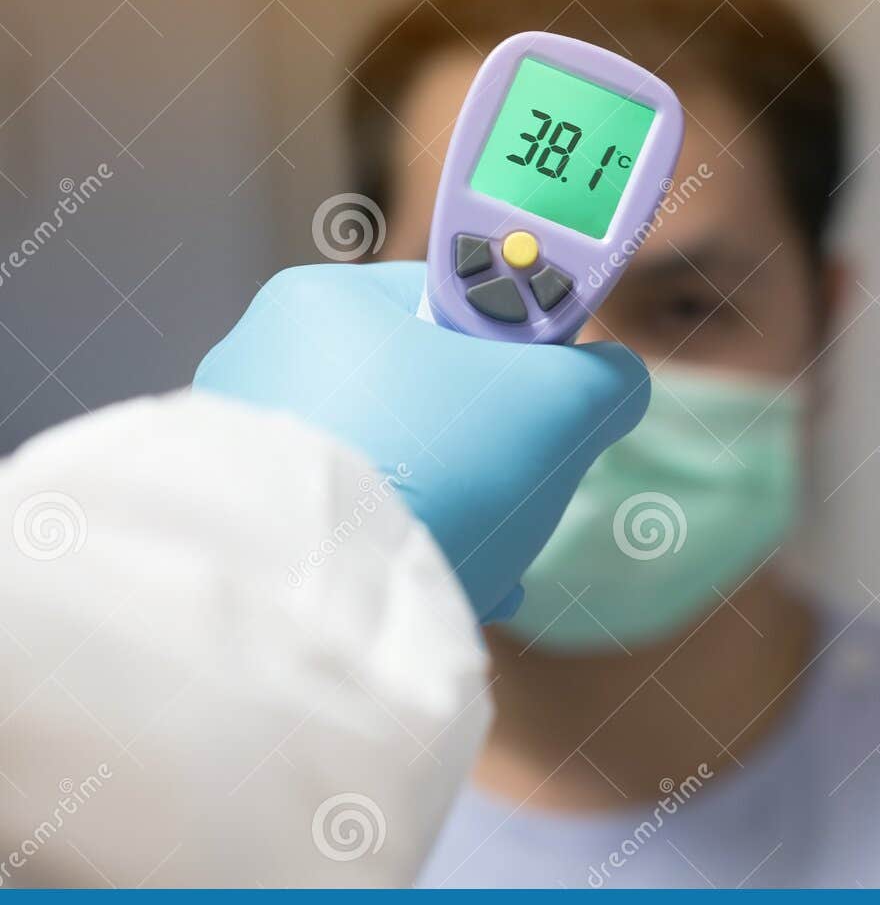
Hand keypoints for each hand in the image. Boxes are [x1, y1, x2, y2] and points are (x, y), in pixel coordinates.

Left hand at [194, 261, 648, 620]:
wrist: (319, 604)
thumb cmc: (438, 468)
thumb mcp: (560, 405)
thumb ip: (603, 377)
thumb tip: (616, 379)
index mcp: (322, 300)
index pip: (450, 302)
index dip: (515, 353)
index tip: (543, 406)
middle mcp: (258, 359)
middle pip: (421, 395)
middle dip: (488, 454)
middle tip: (518, 495)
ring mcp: (237, 446)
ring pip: (387, 467)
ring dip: (452, 511)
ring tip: (484, 560)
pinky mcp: (237, 521)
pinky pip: (342, 522)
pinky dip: (397, 550)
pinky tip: (438, 586)